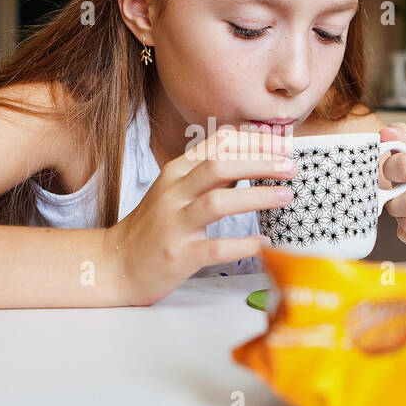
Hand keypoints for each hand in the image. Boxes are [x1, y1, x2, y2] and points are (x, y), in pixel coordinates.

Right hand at [104, 128, 294, 304]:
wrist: (115, 264)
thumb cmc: (153, 227)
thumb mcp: (176, 191)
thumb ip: (209, 174)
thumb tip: (253, 159)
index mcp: (175, 173)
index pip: (218, 143)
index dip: (254, 140)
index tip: (283, 144)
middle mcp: (173, 193)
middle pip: (219, 166)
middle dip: (260, 162)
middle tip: (290, 167)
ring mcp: (174, 225)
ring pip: (217, 202)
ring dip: (256, 196)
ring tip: (285, 196)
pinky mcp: (178, 256)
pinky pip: (215, 248)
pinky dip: (242, 245)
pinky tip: (264, 243)